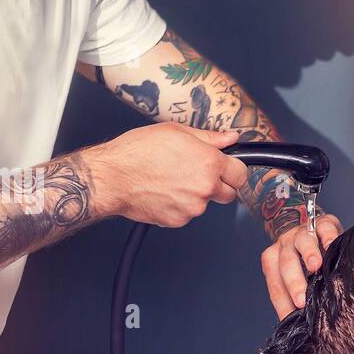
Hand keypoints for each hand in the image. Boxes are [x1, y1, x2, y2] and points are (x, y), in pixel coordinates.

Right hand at [86, 123, 249, 226]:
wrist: (112, 177)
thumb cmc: (137, 152)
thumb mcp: (175, 131)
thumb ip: (209, 138)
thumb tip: (230, 138)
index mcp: (209, 163)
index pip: (241, 174)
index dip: (234, 170)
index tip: (227, 168)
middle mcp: (205, 187)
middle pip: (229, 194)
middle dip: (219, 185)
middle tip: (198, 174)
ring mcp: (192, 207)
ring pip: (205, 204)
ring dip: (195, 195)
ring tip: (171, 179)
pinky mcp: (178, 221)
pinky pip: (186, 214)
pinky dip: (178, 205)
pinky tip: (163, 191)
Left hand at [261, 213, 341, 318]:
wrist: (314, 226)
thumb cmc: (306, 260)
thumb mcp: (299, 276)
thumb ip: (297, 293)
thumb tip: (300, 326)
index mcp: (274, 259)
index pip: (274, 282)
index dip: (281, 300)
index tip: (290, 318)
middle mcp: (285, 244)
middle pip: (286, 263)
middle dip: (294, 283)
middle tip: (302, 301)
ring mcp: (303, 231)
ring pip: (302, 242)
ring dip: (308, 255)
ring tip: (316, 268)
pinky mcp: (323, 222)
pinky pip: (323, 227)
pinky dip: (328, 237)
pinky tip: (332, 246)